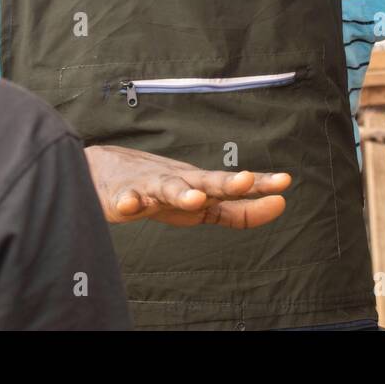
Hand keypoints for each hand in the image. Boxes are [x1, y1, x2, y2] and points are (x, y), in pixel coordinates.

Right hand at [83, 145, 290, 228]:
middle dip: (226, 183)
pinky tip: (130, 205)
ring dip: (182, 193)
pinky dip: (128, 201)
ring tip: (195, 199)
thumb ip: (238, 211)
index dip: (259, 186)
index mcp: (199, 187)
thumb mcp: (201, 204)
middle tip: (244, 180)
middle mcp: (180, 183)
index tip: (284, 184)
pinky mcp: (121, 195)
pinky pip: (125, 200)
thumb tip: (281, 205)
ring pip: (168, 189)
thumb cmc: (158, 190)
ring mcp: (150, 188)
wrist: (100, 172)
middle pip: (207, 181)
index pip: (234, 188)